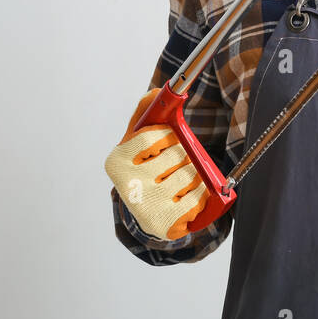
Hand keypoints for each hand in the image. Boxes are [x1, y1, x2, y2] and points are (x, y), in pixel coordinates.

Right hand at [104, 88, 210, 239]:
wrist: (146, 209)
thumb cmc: (144, 167)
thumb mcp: (138, 137)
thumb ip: (146, 110)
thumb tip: (156, 92)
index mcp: (117, 162)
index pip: (153, 136)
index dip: (168, 135)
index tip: (169, 139)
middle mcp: (128, 186)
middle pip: (177, 156)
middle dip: (185, 155)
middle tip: (178, 162)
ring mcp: (145, 208)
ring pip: (191, 177)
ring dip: (196, 175)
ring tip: (184, 179)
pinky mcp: (164, 225)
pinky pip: (197, 200)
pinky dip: (201, 195)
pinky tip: (189, 196)